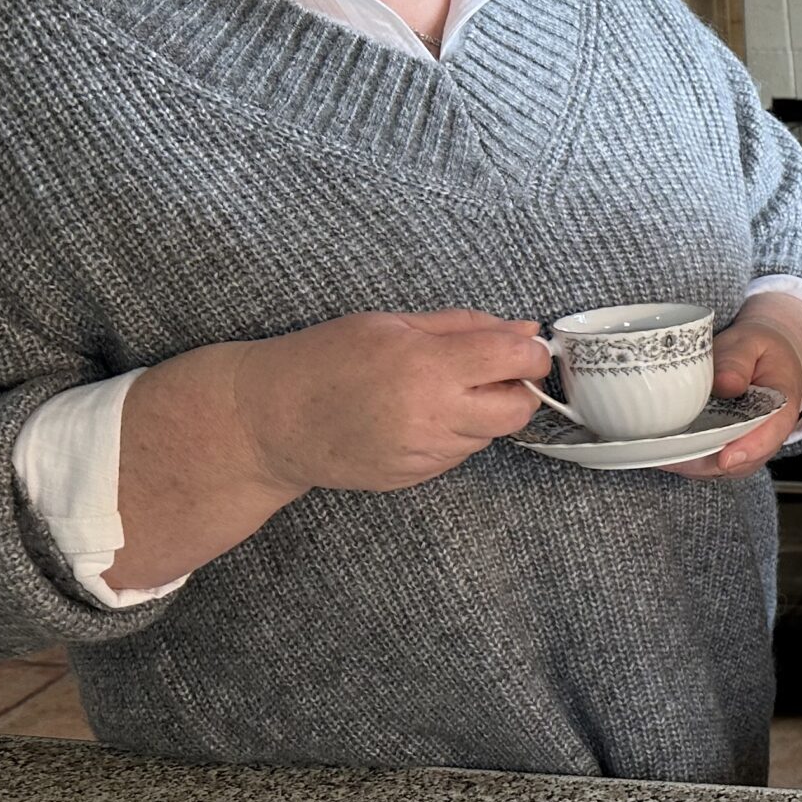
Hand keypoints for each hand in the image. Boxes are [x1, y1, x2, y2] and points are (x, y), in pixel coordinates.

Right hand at [228, 310, 550, 493]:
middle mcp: (433, 415)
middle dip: (517, 390)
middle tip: (490, 373)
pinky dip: (454, 434)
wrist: (270, 421)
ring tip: (438, 392)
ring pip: (489, 434)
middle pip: (518, 410)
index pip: (515, 361)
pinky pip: (458, 454)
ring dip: (482, 412)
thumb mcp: (392, 324)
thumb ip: (464, 326)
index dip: (531, 353)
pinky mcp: (415, 477)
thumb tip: (522, 328)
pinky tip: (417, 417)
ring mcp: (425, 453)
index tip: (524, 348)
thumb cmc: (325, 360)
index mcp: (428, 366)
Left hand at [663, 291, 801, 479]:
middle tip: (671, 450)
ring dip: (690, 462)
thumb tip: (726, 384)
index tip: (726, 457)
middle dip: (706, 460)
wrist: (763, 360)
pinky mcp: (725, 452)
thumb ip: (738, 360)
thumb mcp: (751, 343)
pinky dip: (684, 459)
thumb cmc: (758, 351)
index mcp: (782, 408)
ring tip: (660, 447)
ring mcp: (745, 449)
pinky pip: (705, 464)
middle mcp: (767, 437)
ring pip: (719, 468)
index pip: (771, 434)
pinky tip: (662, 446)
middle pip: (740, 461)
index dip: (749, 449)